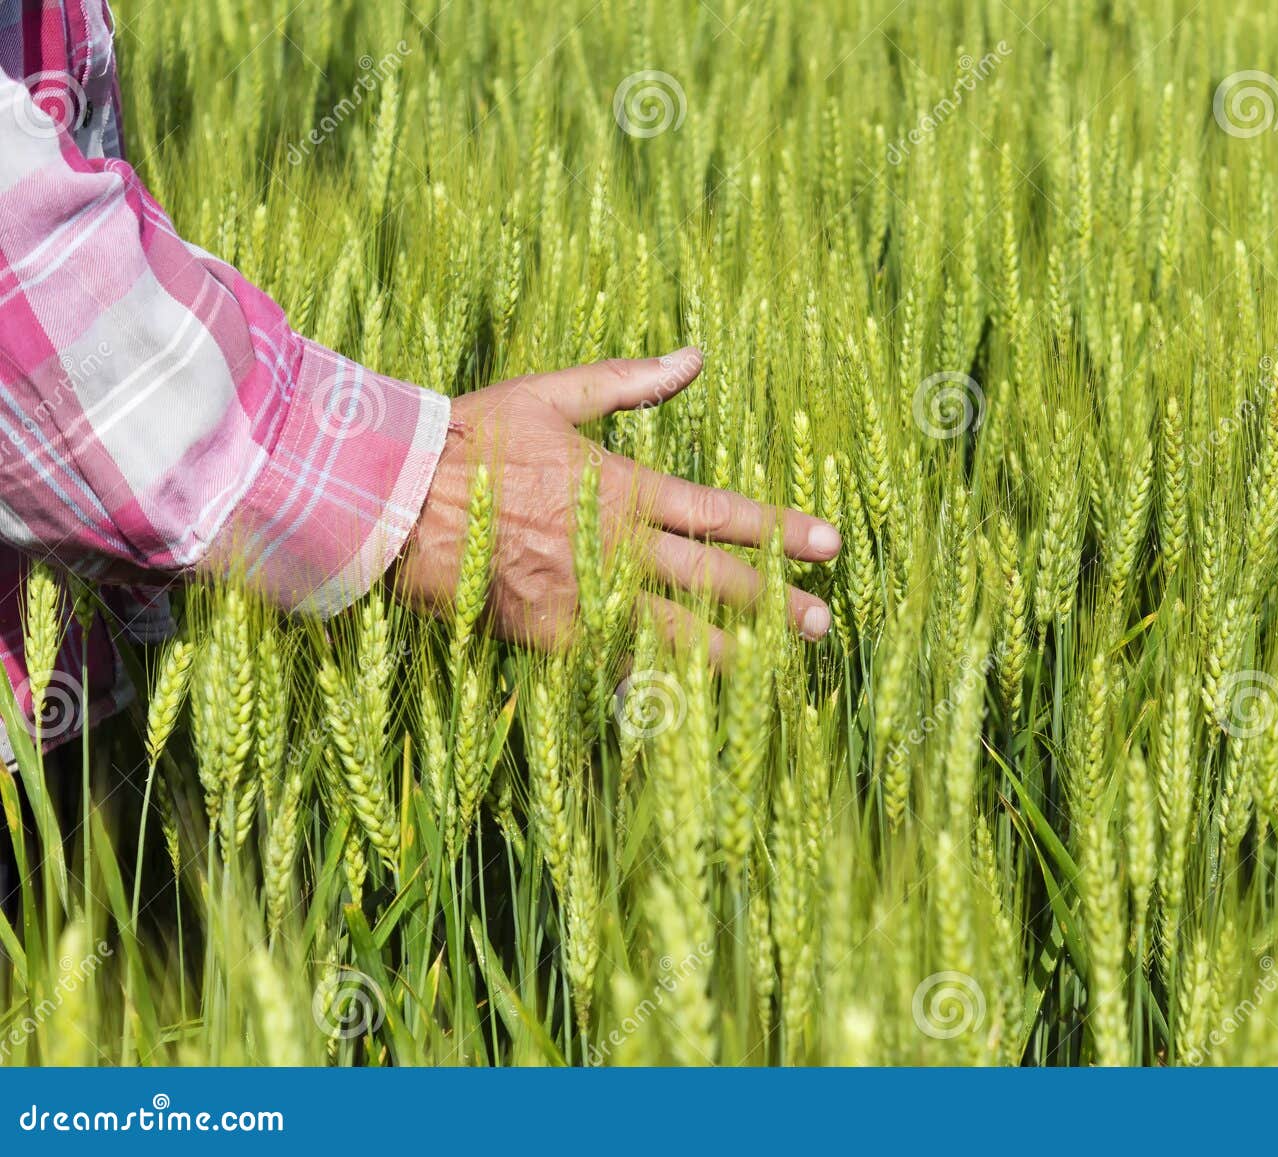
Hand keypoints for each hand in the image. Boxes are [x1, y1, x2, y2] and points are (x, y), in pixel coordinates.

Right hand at [391, 348, 839, 659]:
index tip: (830, 544)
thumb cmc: (472, 440)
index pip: (722, 515)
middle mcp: (614, 547)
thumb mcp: (553, 396)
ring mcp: (584, 597)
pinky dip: (657, 681)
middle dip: (775, 601)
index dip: (780, 530)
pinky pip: (616, 662)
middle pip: (713, 581)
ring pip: (675, 631)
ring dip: (734, 648)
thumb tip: (697, 355)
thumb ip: (630, 382)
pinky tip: (694, 698)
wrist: (392, 499)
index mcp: (622, 488)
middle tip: (823, 620)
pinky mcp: (551, 636)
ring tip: (780, 664)